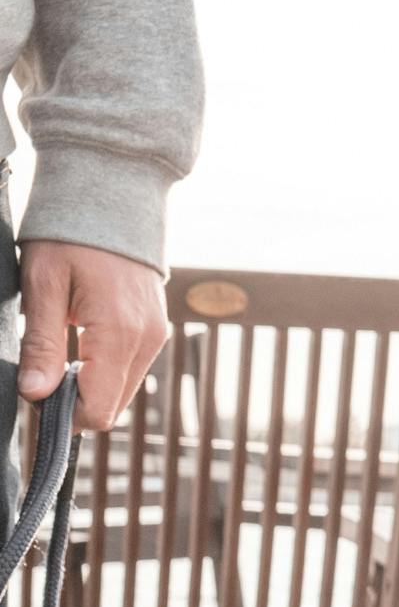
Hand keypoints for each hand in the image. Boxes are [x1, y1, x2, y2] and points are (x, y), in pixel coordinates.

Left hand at [17, 241, 169, 431]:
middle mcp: (145, 341)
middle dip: (77, 402)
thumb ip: (41, 344)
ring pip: (122, 391)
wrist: (111, 192)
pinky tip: (83, 343)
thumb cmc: (71, 232)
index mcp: (117, 333)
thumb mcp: (42, 283)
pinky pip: (131, 369)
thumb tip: (35, 394)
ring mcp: (155, 336)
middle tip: (44, 373)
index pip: (98, 409)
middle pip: (112, 406)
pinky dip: (105, 370)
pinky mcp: (156, 330)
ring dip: (91, 386)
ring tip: (62, 354)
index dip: (65, 414)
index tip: (38, 393)